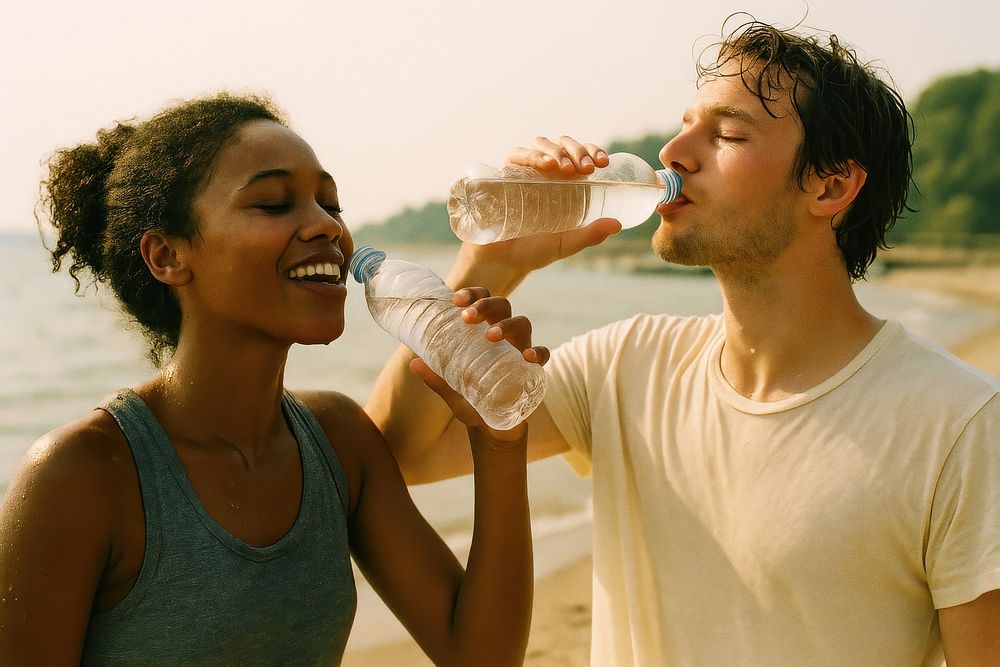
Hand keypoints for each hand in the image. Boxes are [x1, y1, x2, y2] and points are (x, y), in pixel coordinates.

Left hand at [408, 288, 548, 441]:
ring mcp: (521, 349)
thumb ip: (436, 379)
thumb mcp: (452, 391)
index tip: (456, 299)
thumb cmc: (472, 400)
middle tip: (467, 318)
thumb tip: (414, 363)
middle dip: (486, 305)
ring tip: (490, 335)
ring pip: (522, 323)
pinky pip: (542, 355)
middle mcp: (505, 335)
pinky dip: (538, 352)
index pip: (483, 301)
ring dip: (507, 324)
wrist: (491, 428)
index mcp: (484, 331)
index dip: (473, 294)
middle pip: (502, 305)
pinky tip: (528, 356)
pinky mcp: (533, 369)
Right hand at [458, 136, 621, 273]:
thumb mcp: (566, 244)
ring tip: (565, 168)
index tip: (602, 162)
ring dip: (557, 150)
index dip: (592, 151)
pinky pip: (517, 155)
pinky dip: (532, 155)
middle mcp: (546, 174)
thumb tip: (617, 224)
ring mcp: (525, 172)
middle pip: (563, 145)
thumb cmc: (534, 252)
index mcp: (565, 184)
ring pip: (542, 145)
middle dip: (577, 150)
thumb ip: (590, 236)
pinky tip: (545, 164)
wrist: (501, 262)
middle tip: (586, 168)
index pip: (581, 156)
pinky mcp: (505, 175)